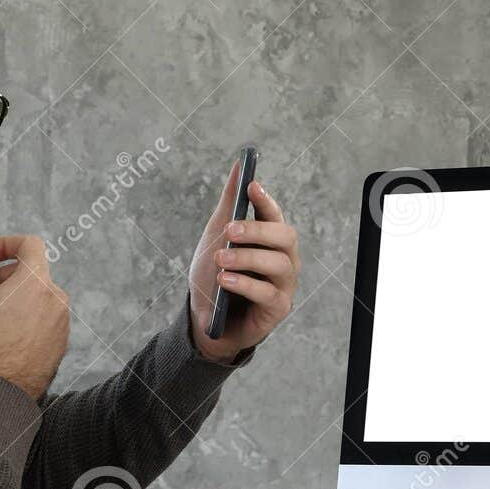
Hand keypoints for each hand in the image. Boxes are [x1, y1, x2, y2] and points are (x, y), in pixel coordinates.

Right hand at [0, 235, 69, 399]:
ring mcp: (62, 320)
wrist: (2, 391)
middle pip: (30, 270)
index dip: (4, 243)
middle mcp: (57, 297)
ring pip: (36, 294)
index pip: (29, 243)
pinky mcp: (61, 339)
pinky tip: (4, 335)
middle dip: (2, 274)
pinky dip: (25, 315)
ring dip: (13, 296)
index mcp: (37, 281)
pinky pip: (43, 316)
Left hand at [189, 159, 300, 362]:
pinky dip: (244, 283)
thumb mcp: (216, 238)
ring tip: (220, 258)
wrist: (204, 321)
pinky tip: (224, 279)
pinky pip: (268, 293)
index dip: (265, 200)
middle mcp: (283, 259)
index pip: (274, 215)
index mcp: (270, 240)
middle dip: (257, 230)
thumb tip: (238, 167)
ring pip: (279, 264)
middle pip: (285, 237)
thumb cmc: (214, 277)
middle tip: (229, 230)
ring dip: (247, 258)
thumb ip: (229, 205)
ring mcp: (284, 285)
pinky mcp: (278, 309)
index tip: (251, 186)